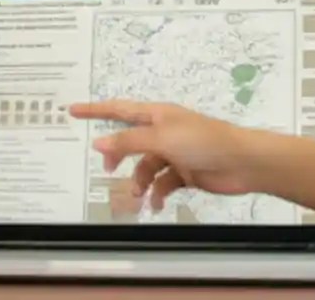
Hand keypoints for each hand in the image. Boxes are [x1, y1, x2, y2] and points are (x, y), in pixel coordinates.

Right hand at [69, 100, 261, 209]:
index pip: (119, 110)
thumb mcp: (161, 138)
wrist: (241, 163)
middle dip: (118, 157)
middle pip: (130, 143)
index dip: (95, 110)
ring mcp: (174, 153)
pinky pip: (161, 183)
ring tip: (140, 195)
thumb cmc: (204, 141)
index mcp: (157, 115)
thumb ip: (128, 141)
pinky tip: (155, 204)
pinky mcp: (184, 173)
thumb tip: (100, 143)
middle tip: (108, 171)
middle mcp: (163, 132)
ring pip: (145, 167)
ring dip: (140, 182)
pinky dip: (157, 193)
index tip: (73, 110)